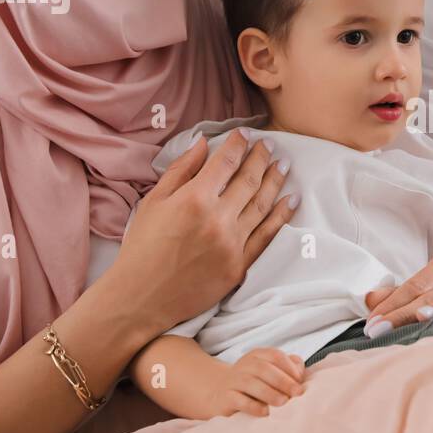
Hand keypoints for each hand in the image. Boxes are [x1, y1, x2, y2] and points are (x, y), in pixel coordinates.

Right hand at [100, 130, 296, 334]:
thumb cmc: (141, 248)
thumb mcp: (153, 202)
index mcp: (194, 199)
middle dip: (261, 158)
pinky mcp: (239, 265)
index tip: (246, 134)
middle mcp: (217, 219)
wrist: (140, 297)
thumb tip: (203, 143)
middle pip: (249, 180)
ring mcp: (232, 243)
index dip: (238, 144)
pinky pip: (267, 235)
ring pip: (262, 204)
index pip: (225, 162)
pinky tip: (292, 200)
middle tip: (270, 145)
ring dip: (276, 181)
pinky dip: (281, 216)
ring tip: (284, 164)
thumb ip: (180, 170)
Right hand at [208, 348, 306, 417]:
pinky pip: (238, 400)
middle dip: (283, 381)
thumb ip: (288, 368)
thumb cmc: (254, 382)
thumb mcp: (270, 371)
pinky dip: (253, 406)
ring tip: (283, 403)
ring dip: (270, 393)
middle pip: (264, 368)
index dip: (290, 367)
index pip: (275, 356)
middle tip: (297, 393)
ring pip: (250, 383)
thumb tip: (301, 372)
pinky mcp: (226, 397)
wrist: (219, 391)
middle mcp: (244, 365)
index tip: (301, 381)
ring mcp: (233, 381)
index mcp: (258, 356)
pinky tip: (265, 412)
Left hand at [363, 252, 432, 333]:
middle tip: (377, 331)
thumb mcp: (420, 291)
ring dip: (422, 322)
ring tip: (400, 330)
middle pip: (429, 297)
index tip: (372, 321)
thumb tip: (369, 299)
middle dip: (399, 316)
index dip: (391, 304)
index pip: (415, 286)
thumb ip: (395, 295)